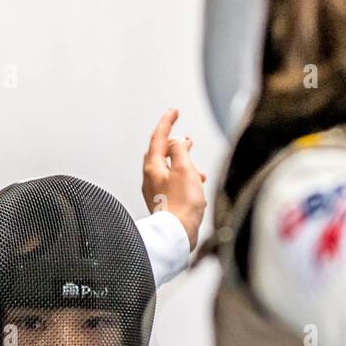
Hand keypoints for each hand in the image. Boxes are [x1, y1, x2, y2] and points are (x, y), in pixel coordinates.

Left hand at [142, 107, 207, 249]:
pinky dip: (183, 178)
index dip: (167, 122)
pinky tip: (195, 184)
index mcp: (153, 167)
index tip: (174, 111)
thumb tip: (177, 142)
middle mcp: (150, 178)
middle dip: (174, 144)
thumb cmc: (181, 205)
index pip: (158, 137)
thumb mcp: (184, 169)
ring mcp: (155, 191)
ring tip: (195, 163)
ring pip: (168, 169)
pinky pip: (172, 183)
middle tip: (185, 138)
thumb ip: (180, 150)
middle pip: (160, 153)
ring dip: (182, 163)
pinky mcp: (162, 203)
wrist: (177, 234)